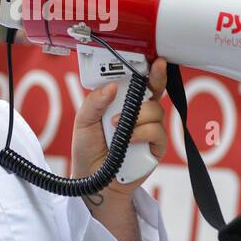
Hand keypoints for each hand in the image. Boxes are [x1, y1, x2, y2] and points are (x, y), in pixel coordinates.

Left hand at [70, 58, 168, 196]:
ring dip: (136, 115)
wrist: (93, 181)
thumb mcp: (83, 122)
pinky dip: (141, 132)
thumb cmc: (89, 150)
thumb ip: (94, 102)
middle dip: (157, 77)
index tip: (153, 58)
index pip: (138, 81)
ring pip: (155, 110)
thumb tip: (113, 86)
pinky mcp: (156, 147)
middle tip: (156, 67)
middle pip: (155, 90)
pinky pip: (157, 131)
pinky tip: (128, 139)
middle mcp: (138, 113)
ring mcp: (149, 129)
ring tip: (116, 125)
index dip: (147, 69)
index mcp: (122, 102)